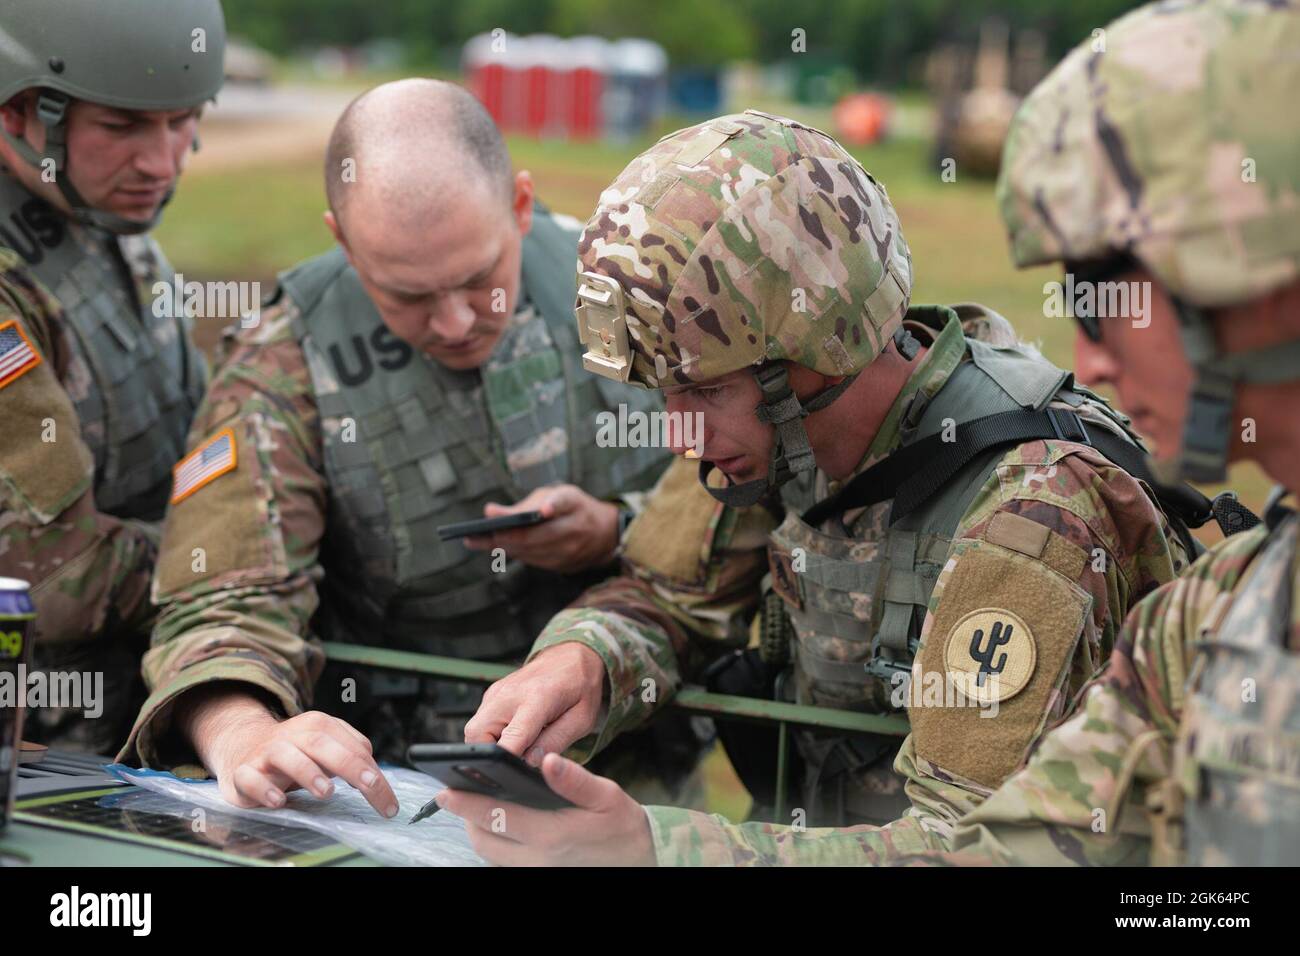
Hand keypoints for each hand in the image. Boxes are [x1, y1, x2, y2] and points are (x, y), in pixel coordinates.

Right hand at [178, 687, 398, 817]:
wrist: (244, 746)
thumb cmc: (295, 751)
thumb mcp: (326, 748)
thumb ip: (352, 756)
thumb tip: (374, 774)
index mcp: (319, 726)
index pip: (351, 747)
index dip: (373, 773)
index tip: (387, 802)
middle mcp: (293, 735)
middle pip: (323, 744)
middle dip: (350, 765)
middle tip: (369, 786)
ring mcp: (267, 752)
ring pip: (286, 755)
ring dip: (308, 772)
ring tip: (326, 792)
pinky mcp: (244, 771)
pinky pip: (251, 778)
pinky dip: (264, 789)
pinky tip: (278, 801)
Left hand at [436, 752, 656, 865]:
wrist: (639, 860)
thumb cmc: (622, 825)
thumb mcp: (607, 795)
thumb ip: (575, 779)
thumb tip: (548, 760)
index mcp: (551, 834)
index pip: (496, 816)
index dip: (467, 803)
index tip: (445, 791)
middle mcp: (538, 859)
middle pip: (484, 841)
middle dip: (467, 817)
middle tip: (460, 793)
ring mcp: (536, 870)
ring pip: (491, 854)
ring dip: (479, 830)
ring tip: (479, 804)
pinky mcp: (538, 874)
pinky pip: (504, 861)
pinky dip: (495, 842)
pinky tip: (503, 822)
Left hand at [462, 485, 619, 571]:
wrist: (604, 534)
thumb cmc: (573, 508)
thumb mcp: (557, 495)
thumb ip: (528, 503)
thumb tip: (491, 513)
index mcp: (575, 503)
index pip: (563, 502)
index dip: (553, 505)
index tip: (543, 509)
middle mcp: (576, 528)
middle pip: (538, 535)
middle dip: (508, 535)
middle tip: (479, 533)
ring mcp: (572, 551)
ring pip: (532, 551)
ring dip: (504, 547)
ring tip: (477, 540)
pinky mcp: (566, 566)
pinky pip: (534, 561)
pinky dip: (515, 553)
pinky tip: (495, 547)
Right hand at [464, 642, 605, 764]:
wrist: (572, 655)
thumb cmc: (580, 687)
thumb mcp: (581, 719)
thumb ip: (556, 741)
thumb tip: (530, 762)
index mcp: (537, 699)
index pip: (511, 736)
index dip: (507, 759)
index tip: (510, 774)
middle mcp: (510, 694)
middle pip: (478, 735)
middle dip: (492, 754)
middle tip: (517, 758)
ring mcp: (497, 692)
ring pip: (474, 730)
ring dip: (492, 744)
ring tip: (521, 743)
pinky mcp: (491, 694)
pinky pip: (481, 721)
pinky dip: (492, 733)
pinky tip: (516, 731)